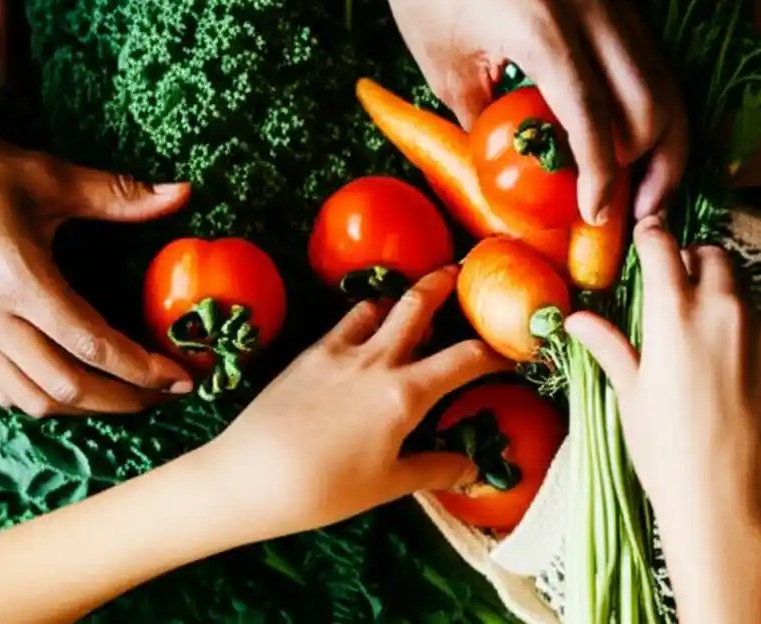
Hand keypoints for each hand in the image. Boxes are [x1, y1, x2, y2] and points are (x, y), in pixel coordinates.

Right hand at [0, 126, 192, 416]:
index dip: (143, 369)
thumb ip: (117, 194)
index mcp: (17, 280)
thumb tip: (181, 193)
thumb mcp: (47, 175)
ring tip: (131, 396)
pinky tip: (74, 390)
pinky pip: (3, 390)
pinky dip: (45, 400)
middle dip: (127, 399)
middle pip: (68, 387)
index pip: (92, 345)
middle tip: (169, 393)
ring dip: (88, 407)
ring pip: (34, 400)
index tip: (184, 374)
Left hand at [204, 267, 511, 539]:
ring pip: (381, 305)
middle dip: (446, 282)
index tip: (512, 352)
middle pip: (420, 304)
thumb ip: (435, 469)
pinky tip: (367, 330)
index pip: (466, 359)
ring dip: (402, 296)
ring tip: (415, 298)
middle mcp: (377, 360)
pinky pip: (347, 321)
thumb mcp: (389, 485)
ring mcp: (340, 351)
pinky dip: (366, 316)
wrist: (249, 476)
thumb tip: (472, 469)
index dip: (496, 352)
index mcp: (406, 394)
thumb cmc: (325, 489)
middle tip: (462, 269)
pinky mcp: (309, 353)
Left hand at [352, 0, 686, 221]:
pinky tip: (633, 140)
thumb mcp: (447, 75)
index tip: (598, 216)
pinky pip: (647, 55)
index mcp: (541, 25)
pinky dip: (649, 104)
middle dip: (652, 167)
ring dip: (663, 140)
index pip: (594, 116)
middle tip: (634, 211)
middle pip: (652, 102)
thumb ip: (493, 129)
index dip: (601, 177)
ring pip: (664, 79)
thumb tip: (530, 186)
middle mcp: (588, 2)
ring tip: (645, 188)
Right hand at [567, 217, 760, 621]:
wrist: (727, 502)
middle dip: (692, 260)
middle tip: (674, 286)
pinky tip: (727, 369)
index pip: (663, 245)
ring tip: (699, 332)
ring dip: (720, 294)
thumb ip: (610, 345)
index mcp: (676, 313)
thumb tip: (577, 318)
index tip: (646, 235)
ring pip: (742, 289)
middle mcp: (724, 310)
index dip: (652, 235)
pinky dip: (745, 330)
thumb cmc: (666, 450)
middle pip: (713, 255)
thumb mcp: (631, 393)